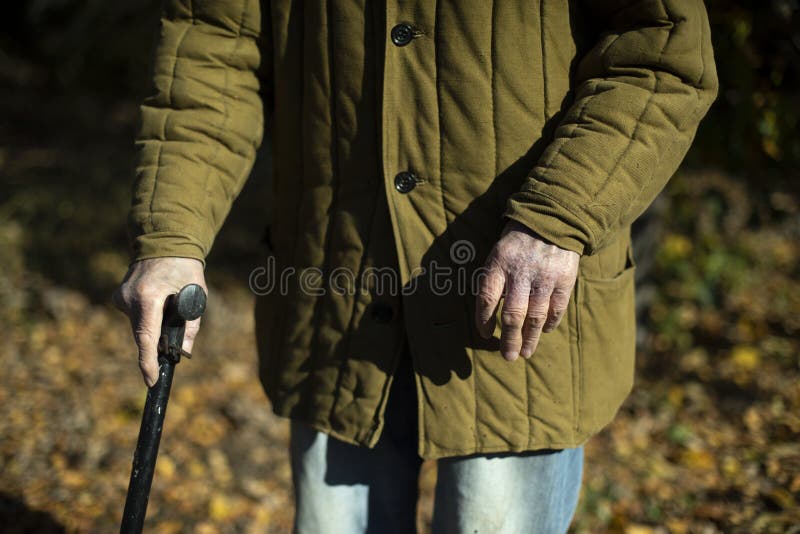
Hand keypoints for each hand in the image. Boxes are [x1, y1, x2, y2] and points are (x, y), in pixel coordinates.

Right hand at [113, 257, 206, 385]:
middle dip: (158, 342)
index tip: (150, 381)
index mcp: (149, 297)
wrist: (165, 242)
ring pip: (139, 326)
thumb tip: (183, 352)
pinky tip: (159, 302)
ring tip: (169, 305)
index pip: (146, 337)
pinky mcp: (118, 297)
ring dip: (154, 326)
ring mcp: (120, 297)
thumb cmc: (185, 268)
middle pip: (144, 334)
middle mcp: (129, 297)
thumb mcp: (197, 295)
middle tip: (175, 329)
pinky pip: (135, 317)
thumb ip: (191, 325)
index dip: (148, 361)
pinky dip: (148, 317)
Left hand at [475, 220, 578, 360]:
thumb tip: (491, 315)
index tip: (485, 335)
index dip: (484, 320)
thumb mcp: (498, 253)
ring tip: (525, 353)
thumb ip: (495, 280)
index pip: (488, 298)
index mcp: (499, 263)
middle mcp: (521, 271)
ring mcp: (544, 276)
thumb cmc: (517, 242)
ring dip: (529, 338)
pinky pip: (556, 308)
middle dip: (509, 339)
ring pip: (535, 316)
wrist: (551, 218)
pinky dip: (550, 323)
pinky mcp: (564, 278)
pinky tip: (543, 331)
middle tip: (508, 357)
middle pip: (512, 314)